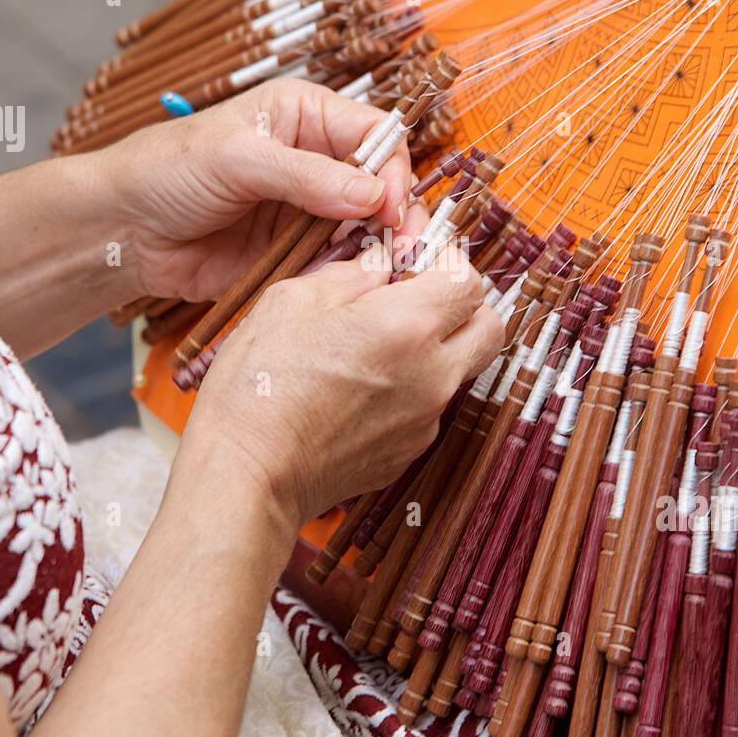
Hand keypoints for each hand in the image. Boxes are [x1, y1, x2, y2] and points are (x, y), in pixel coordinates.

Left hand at [106, 79, 413, 301]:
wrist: (123, 229)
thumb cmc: (168, 170)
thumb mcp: (238, 160)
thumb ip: (307, 176)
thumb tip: (374, 194)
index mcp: (305, 116)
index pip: (374, 135)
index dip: (392, 169)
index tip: (389, 207)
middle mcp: (315, 160)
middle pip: (382, 184)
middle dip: (396, 215)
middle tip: (403, 248)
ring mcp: (307, 209)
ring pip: (366, 228)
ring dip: (378, 248)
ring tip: (387, 271)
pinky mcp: (295, 252)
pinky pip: (337, 263)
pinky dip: (350, 274)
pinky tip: (355, 286)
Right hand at [184, 240, 503, 525]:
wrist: (248, 475)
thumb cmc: (259, 388)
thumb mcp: (291, 301)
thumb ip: (349, 275)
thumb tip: (378, 265)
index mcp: (408, 326)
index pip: (469, 281)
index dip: (447, 263)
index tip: (419, 262)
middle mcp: (432, 375)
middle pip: (489, 327)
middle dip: (464, 305)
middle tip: (419, 297)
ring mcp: (425, 420)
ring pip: (459, 370)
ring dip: (436, 349)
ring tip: (376, 347)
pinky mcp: (408, 453)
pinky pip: (428, 409)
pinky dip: (409, 391)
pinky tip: (359, 390)